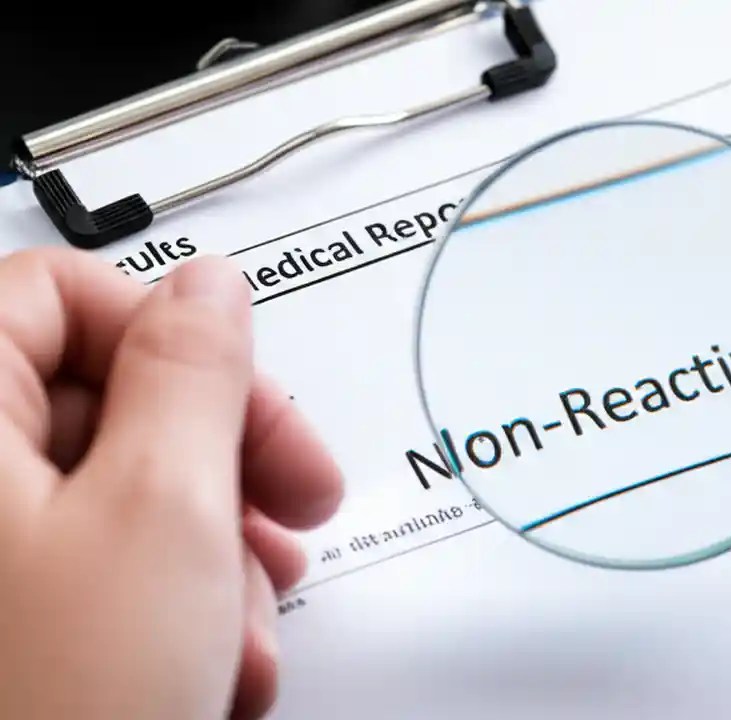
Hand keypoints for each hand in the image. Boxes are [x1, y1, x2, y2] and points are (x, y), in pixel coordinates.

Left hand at [0, 249, 342, 717]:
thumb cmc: (47, 711)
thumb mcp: (165, 517)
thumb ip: (196, 374)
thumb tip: (212, 289)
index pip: (62, 293)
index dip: (177, 336)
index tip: (249, 401)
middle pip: (99, 400)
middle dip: (218, 465)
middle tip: (288, 507)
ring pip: (111, 498)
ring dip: (209, 554)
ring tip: (243, 628)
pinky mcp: (7, 621)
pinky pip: (91, 571)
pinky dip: (168, 607)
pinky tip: (208, 667)